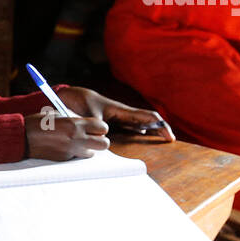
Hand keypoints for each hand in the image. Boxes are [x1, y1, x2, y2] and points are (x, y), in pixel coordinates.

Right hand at [24, 109, 109, 158]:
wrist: (22, 137)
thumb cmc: (38, 122)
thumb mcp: (58, 114)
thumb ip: (75, 118)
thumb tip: (87, 122)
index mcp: (76, 124)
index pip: (103, 127)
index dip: (100, 127)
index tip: (95, 126)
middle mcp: (76, 138)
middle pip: (104, 144)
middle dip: (100, 140)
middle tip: (93, 137)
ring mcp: (71, 150)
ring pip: (91, 153)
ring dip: (87, 148)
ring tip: (76, 142)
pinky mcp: (64, 159)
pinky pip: (76, 156)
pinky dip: (74, 152)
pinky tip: (63, 146)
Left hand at [57, 86, 174, 140]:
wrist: (68, 96)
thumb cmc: (80, 101)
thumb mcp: (89, 114)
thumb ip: (97, 126)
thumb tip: (103, 137)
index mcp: (121, 111)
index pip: (148, 117)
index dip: (161, 126)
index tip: (170, 137)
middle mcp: (122, 115)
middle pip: (146, 122)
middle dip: (159, 130)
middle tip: (170, 141)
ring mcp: (117, 119)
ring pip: (137, 126)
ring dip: (148, 134)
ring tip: (159, 144)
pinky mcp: (108, 124)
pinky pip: (126, 130)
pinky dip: (134, 135)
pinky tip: (139, 140)